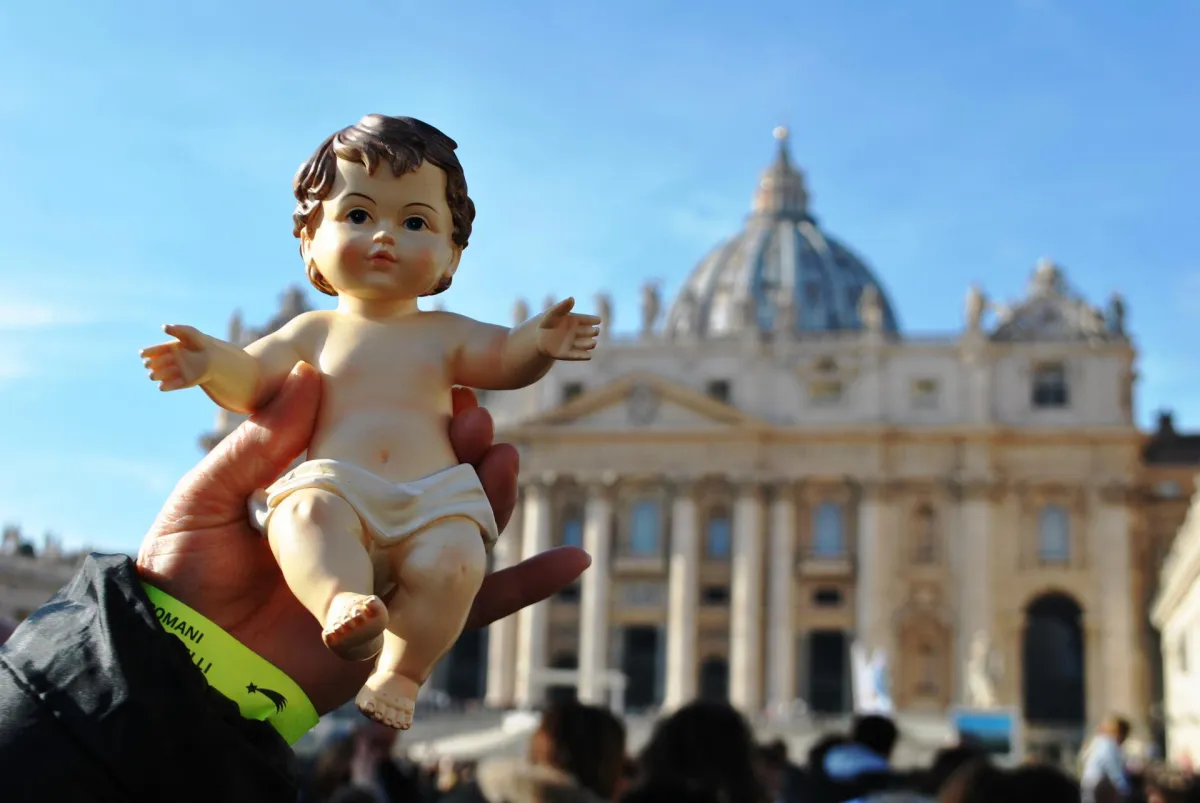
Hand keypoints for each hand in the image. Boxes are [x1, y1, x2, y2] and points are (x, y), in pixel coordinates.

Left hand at [135, 362, 590, 713]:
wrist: (180, 669)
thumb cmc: (179, 583)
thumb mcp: (207, 500)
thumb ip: (254, 446)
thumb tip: (305, 379)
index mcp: (323, 498)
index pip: (386, 452)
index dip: (418, 421)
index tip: (441, 386)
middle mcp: (366, 535)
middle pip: (433, 488)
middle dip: (463, 452)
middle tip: (476, 420)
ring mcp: (389, 579)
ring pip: (459, 536)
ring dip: (495, 500)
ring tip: (507, 461)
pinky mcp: (406, 628)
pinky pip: (476, 609)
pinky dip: (528, 587)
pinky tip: (573, 561)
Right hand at [140, 324, 214, 390]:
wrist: (217, 357)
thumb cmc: (201, 343)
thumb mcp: (190, 333)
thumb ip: (178, 329)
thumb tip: (164, 327)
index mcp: (170, 349)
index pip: (157, 350)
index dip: (149, 352)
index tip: (142, 354)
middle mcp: (172, 360)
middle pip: (159, 363)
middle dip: (152, 364)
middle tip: (147, 365)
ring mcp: (177, 371)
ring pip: (164, 374)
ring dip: (158, 375)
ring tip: (152, 376)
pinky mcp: (185, 381)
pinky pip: (174, 384)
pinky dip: (168, 386)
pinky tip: (161, 387)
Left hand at [537, 297, 600, 359]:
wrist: (537, 337)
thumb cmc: (547, 322)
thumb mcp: (553, 313)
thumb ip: (562, 307)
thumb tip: (572, 298)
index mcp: (576, 320)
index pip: (588, 319)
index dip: (594, 320)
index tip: (598, 320)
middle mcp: (577, 332)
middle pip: (590, 332)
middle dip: (593, 332)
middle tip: (595, 331)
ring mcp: (574, 343)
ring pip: (586, 344)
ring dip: (590, 344)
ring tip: (592, 343)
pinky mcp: (567, 354)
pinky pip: (577, 356)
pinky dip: (583, 356)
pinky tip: (588, 356)